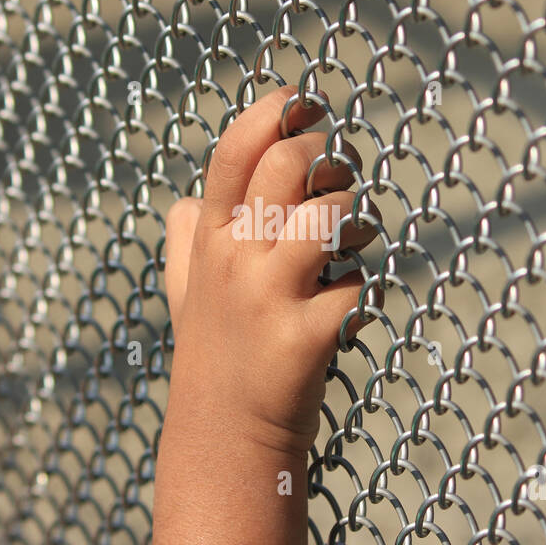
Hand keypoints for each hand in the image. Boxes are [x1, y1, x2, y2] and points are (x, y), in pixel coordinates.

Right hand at [163, 85, 382, 453]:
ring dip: (354, 222)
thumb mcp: (186, 296)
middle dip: (329, 159)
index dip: (273, 114)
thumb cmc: (214, 359)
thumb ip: (185, 244)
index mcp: (209, 241)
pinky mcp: (307, 338)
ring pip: (331, 216)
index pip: (234, 152)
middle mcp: (235, 261)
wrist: (223, 441)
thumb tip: (183, 205)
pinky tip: (344, 317)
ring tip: (345, 248)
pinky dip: (362, 296)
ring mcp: (269, 299)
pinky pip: (358, 288)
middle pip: (290, 166)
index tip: (303, 103)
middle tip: (338, 180)